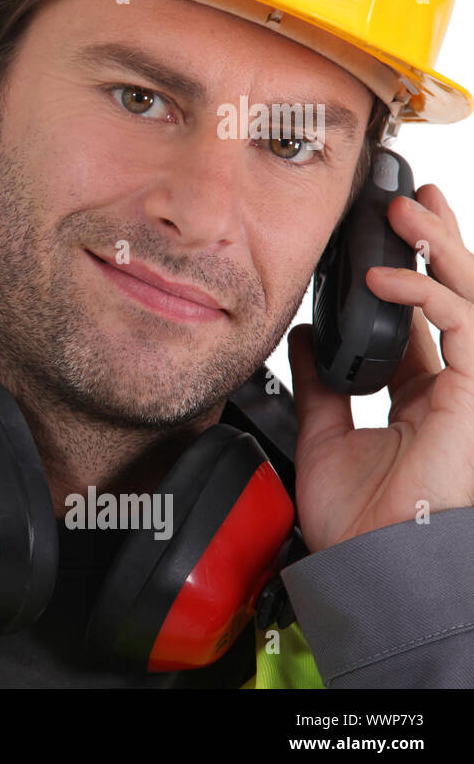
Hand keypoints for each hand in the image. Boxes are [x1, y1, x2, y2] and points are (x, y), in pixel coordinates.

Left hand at [286, 183, 473, 553]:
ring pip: (468, 299)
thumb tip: (305, 338)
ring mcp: (467, 389)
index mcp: (419, 396)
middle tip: (411, 202)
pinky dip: (424, 295)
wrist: (368, 561)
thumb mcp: (325, 433)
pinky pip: (462, 326)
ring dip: (439, 250)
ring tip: (406, 212)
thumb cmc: (356, 518)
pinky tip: (384, 278)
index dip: (405, 277)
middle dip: (438, 245)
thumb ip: (320, 384)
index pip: (420, 321)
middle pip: (454, 298)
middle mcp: (450, 386)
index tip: (379, 242)